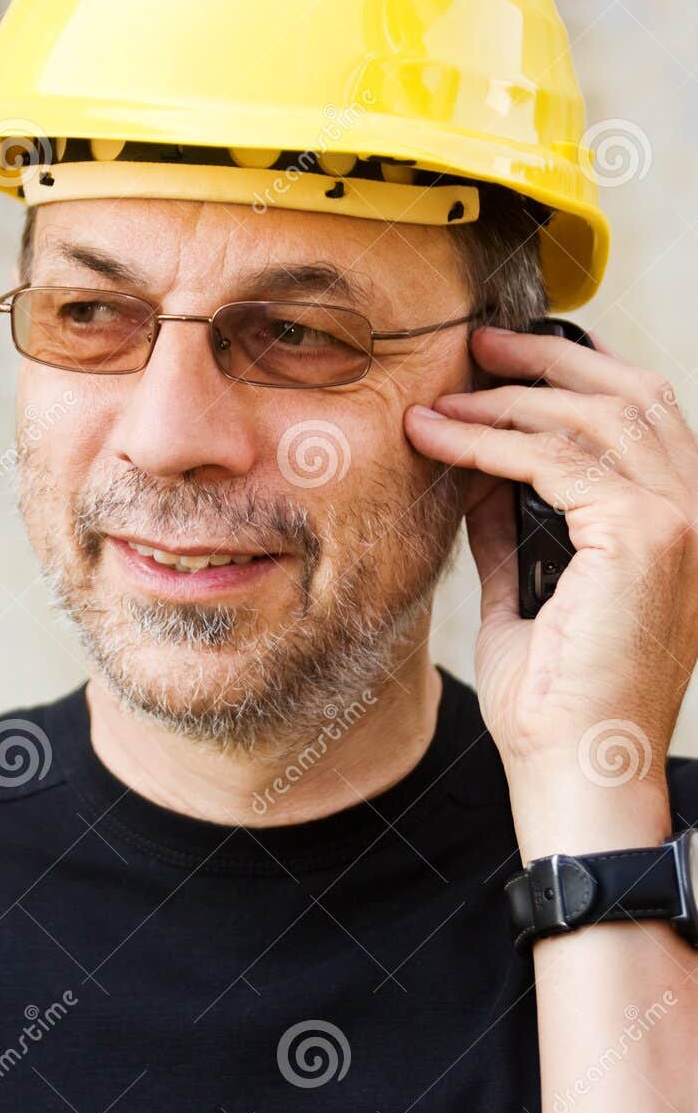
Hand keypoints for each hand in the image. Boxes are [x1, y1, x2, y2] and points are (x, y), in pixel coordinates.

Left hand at [404, 324, 697, 798]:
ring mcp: (682, 517)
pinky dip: (489, 443)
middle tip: (476, 346)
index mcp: (684, 520)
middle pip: (630, 394)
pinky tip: (440, 439)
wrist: (579, 766)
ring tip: (440, 398)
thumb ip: (513, 526)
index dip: (579, 374)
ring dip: (506, 399)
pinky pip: (554, 460)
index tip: (508, 361)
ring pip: (591, 418)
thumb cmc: (557, 697)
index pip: (644, 414)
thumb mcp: (529, 588)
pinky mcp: (646, 533)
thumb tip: (478, 471)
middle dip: (547, 361)